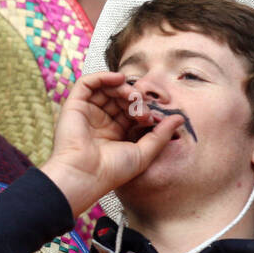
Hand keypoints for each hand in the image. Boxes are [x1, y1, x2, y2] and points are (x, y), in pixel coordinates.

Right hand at [40, 71, 184, 215]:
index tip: (154, 116)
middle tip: (143, 106)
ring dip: (123, 88)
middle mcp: (101, 121)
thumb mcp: (144, 153)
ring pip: (107, 88)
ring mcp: (87, 113)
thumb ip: (161, 135)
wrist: (85, 176)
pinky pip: (87, 83)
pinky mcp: (74, 106)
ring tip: (134, 96)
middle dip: (136, 98)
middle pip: (121, 97)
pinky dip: (103, 76)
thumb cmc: (112, 171)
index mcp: (116, 133)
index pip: (132, 110)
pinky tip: (119, 80)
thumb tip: (179, 118)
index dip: (144, 108)